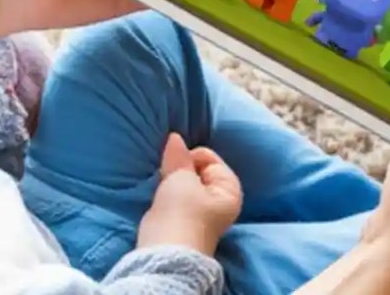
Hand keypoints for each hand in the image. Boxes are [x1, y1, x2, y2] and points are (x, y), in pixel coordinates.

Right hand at [137, 134, 242, 255]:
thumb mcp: (181, 177)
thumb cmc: (181, 213)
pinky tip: (160, 195)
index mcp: (230, 190)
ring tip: (163, 186)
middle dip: (181, 168)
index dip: (191, 157)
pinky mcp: (184, 219)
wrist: (165, 251)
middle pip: (198, 170)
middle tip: (168, 174)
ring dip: (173, 180)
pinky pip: (176, 196)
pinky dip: (167, 192)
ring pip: (185, 183)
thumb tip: (175, 138)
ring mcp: (202, 211)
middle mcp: (220, 201)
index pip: (210, 159)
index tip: (176, 164)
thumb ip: (178, 156)